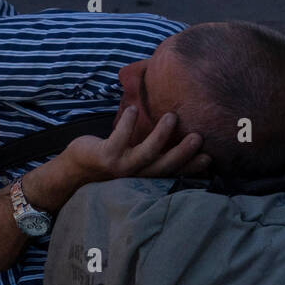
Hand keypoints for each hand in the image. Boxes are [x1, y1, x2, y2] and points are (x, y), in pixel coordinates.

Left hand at [61, 107, 209, 183]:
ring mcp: (121, 167)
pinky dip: (127, 124)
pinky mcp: (105, 156)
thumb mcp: (132, 156)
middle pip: (163, 165)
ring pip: (145, 153)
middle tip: (198, 137)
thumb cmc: (109, 158)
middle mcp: (136, 175)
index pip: (172, 171)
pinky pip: (119, 139)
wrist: (75, 170)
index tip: (209, 157)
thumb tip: (174, 127)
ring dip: (160, 135)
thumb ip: (150, 148)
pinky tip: (134, 109)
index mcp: (145, 174)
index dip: (191, 166)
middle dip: (182, 153)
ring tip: (171, 116)